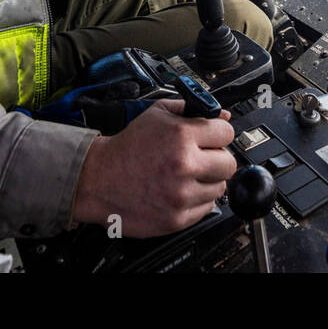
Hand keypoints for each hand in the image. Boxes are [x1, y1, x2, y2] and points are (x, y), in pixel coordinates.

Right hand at [71, 99, 236, 236]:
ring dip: (208, 180)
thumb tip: (223, 116)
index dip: (219, 134)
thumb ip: (190, 110)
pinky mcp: (177, 218)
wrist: (98, 180)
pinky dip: (197, 199)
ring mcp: (181, 195)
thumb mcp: (156, 115)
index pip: (227, 133)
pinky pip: (206, 207)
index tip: (214, 137)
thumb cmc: (127, 148)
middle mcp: (184, 166)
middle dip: (218, 158)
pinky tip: (180, 189)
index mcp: (181, 136)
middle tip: (203, 157)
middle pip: (229, 163)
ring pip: (220, 187)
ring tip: (187, 175)